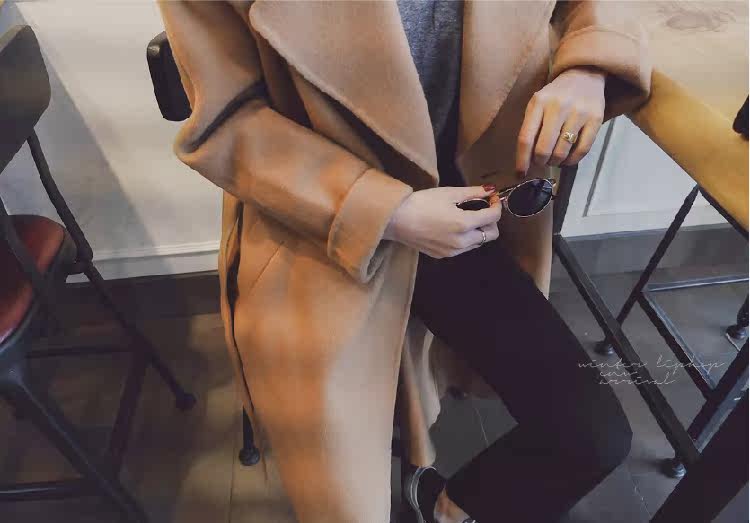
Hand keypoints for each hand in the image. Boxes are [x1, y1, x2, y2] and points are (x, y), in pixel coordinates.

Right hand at [384, 185, 501, 258]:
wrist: (396, 220)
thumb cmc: (421, 203)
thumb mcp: (449, 193)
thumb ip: (473, 193)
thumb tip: (490, 191)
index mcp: (464, 224)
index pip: (493, 217)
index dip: (497, 205)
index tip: (492, 197)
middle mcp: (462, 241)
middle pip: (491, 235)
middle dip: (491, 221)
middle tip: (482, 208)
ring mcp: (453, 251)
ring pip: (478, 243)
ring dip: (479, 231)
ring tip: (466, 217)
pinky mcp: (443, 256)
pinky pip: (464, 248)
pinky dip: (466, 238)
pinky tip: (454, 227)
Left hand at [516, 66, 605, 175]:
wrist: (584, 75)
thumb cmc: (555, 95)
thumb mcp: (537, 104)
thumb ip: (530, 128)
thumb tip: (526, 160)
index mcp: (538, 103)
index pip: (525, 138)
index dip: (522, 160)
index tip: (520, 173)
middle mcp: (558, 107)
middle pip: (543, 148)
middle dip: (540, 162)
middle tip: (541, 162)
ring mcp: (579, 112)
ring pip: (562, 152)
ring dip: (555, 162)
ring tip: (554, 158)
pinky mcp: (596, 119)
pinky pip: (582, 150)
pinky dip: (572, 161)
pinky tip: (567, 159)